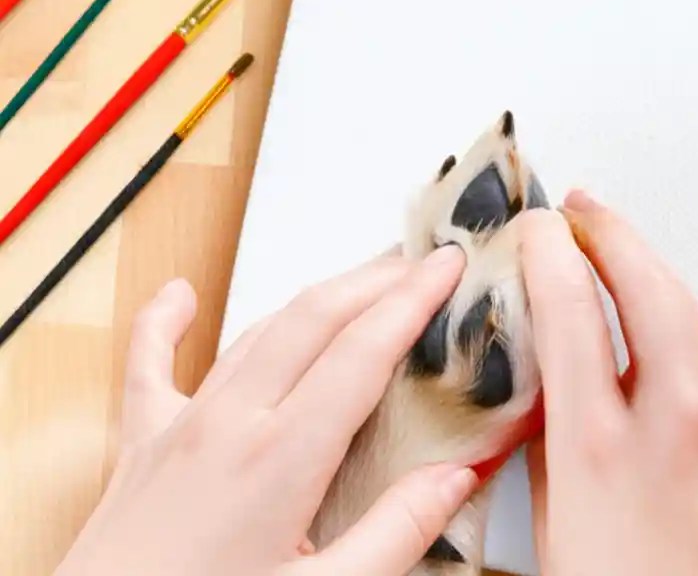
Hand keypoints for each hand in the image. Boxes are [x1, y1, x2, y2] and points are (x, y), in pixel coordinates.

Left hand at [56, 246, 477, 575]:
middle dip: (376, 279)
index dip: (415, 299)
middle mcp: (232, 422)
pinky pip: (148, 362)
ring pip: (256, 329)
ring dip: (315, 294)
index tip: (450, 266)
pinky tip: (179, 294)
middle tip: (423, 262)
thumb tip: (456, 476)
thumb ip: (395, 533)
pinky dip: (164, 320)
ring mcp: (183, 425)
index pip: (364, 350)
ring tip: (360, 277)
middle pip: (315, 318)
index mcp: (282, 456)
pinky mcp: (143, 443)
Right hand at [518, 191, 697, 575]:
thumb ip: (549, 429)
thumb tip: (554, 355)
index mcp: (592, 446)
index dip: (552, 255)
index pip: (570, 315)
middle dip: (615, 243)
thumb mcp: (552, 509)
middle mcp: (669, 443)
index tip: (544, 230)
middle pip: (651, 308)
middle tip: (589, 218)